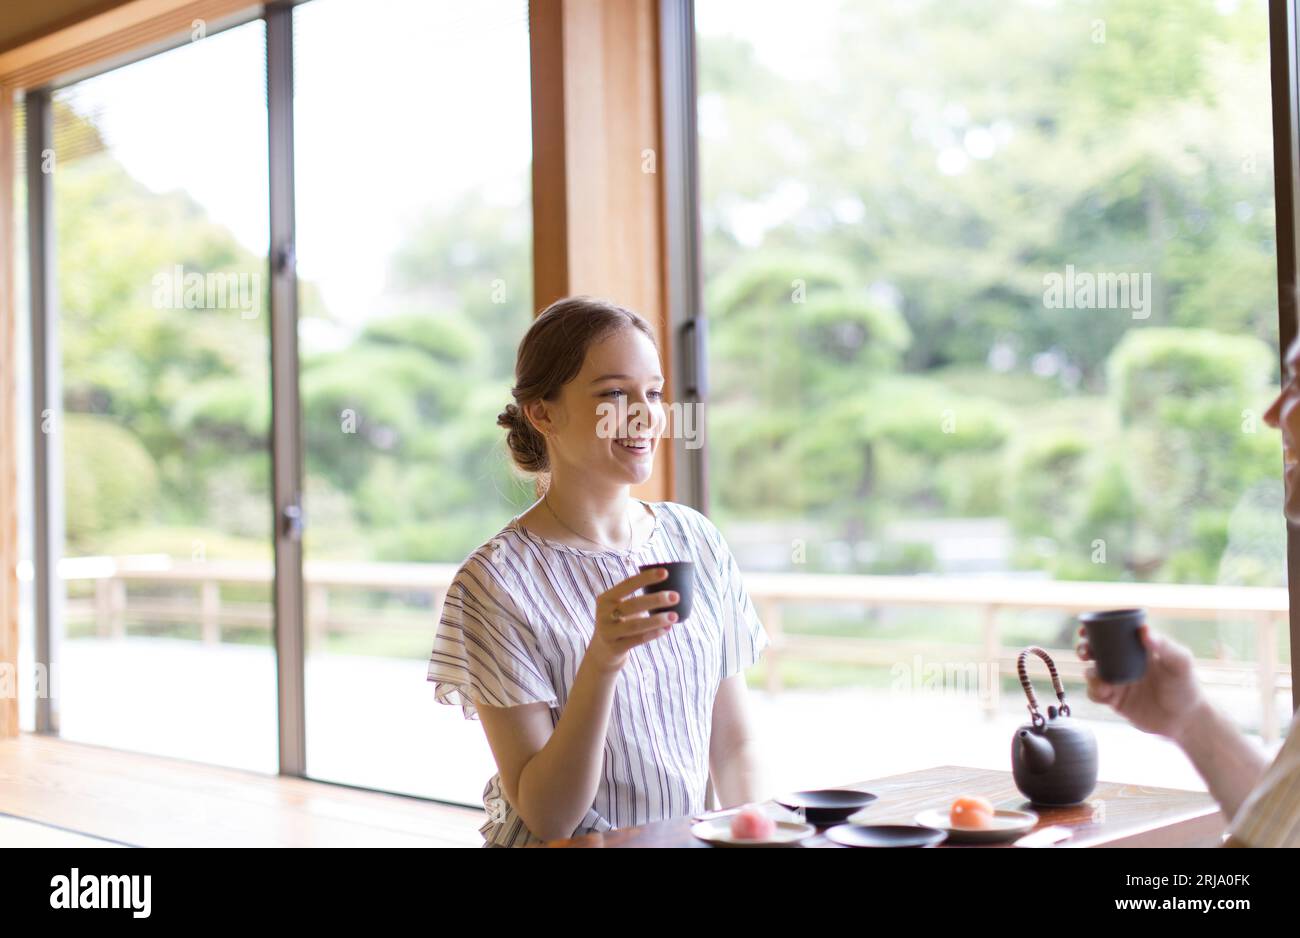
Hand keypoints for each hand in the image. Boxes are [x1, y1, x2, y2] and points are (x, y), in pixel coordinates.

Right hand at [586, 567, 678, 671]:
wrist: (602, 651)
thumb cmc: (619, 623)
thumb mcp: (619, 608)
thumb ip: (637, 600)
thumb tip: (669, 593)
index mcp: (606, 598)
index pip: (627, 584)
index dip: (646, 578)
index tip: (665, 573)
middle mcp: (604, 614)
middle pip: (633, 604)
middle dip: (656, 599)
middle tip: (676, 597)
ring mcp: (608, 632)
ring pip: (636, 625)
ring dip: (657, 620)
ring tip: (674, 616)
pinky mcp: (615, 647)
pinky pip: (638, 639)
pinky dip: (654, 633)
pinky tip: (666, 629)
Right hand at [1076, 623, 1206, 742]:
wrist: (1186, 721)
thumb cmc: (1187, 687)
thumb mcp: (1180, 663)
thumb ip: (1164, 645)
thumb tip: (1143, 630)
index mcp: (1137, 649)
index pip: (1112, 634)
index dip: (1095, 629)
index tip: (1085, 629)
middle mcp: (1124, 663)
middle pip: (1096, 651)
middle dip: (1084, 649)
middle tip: (1085, 652)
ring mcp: (1118, 681)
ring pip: (1092, 672)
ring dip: (1089, 672)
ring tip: (1099, 678)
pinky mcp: (1115, 700)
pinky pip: (1096, 693)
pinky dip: (1094, 691)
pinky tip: (1105, 692)